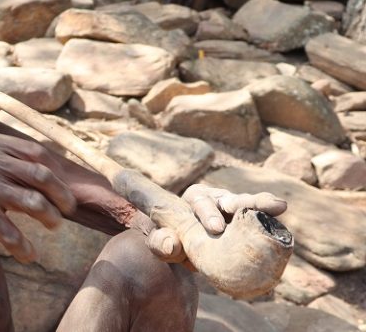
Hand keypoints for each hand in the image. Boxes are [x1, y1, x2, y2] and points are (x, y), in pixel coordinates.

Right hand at [0, 130, 76, 262]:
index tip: (62, 184)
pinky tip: (29, 254)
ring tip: (55, 225)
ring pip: (34, 203)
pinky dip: (25, 247)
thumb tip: (30, 160)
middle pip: (42, 177)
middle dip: (62, 194)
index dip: (55, 171)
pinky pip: (12, 234)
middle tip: (69, 208)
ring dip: (51, 217)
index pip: (36, 153)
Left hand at [129, 184, 287, 263]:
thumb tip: (171, 245)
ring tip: (279, 206)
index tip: (216, 228)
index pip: (200, 202)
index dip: (208, 213)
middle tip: (257, 209)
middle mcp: (218, 198)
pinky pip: (262, 220)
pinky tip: (283, 223)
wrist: (191, 245)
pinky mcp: (251, 221)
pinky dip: (271, 221)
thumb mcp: (160, 241)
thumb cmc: (175, 238)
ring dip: (263, 205)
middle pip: (231, 199)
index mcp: (195, 198)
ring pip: (250, 205)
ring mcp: (238, 209)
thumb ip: (160, 242)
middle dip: (244, 203)